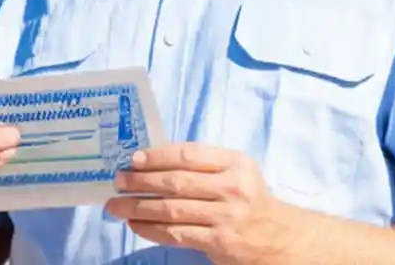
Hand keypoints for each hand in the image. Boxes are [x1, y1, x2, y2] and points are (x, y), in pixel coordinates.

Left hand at [104, 142, 297, 264]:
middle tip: (117, 181)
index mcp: (236, 163)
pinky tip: (135, 224)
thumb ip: (204, 165)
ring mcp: (227, 216)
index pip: (190, 154)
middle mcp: (233, 187)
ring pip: (172, 209)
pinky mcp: (219, 241)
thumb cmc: (249, 199)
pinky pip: (177, 234)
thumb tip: (151, 163)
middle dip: (141, 181)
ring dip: (138, 207)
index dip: (158, 155)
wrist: (278, 237)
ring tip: (116, 205)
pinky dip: (151, 229)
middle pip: (177, 181)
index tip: (133, 159)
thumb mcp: (236, 172)